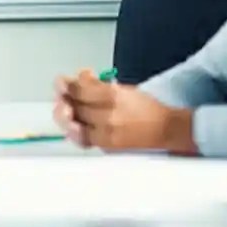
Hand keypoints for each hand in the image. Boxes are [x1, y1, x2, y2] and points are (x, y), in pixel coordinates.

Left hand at [55, 69, 189, 151]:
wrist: (165, 129)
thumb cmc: (148, 108)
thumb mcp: (124, 88)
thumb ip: (100, 85)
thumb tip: (80, 81)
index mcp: (113, 95)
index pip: (80, 89)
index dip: (68, 83)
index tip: (65, 81)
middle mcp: (107, 115)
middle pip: (74, 106)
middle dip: (65, 98)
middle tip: (62, 93)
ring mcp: (105, 132)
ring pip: (74, 124)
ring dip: (65, 115)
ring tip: (65, 109)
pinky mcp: (106, 146)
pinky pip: (83, 139)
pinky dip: (74, 131)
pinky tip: (73, 125)